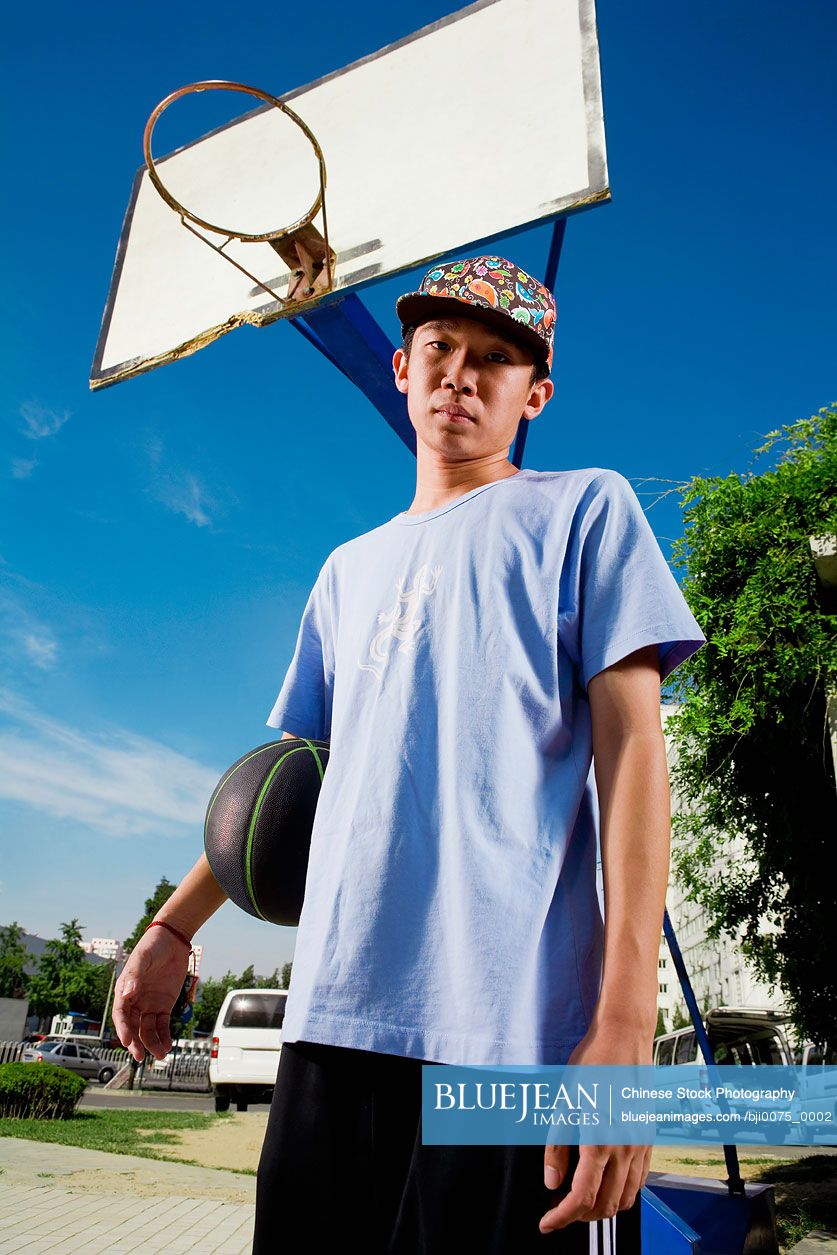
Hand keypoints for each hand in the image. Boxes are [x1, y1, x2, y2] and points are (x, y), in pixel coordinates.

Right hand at [112, 927, 190, 1061]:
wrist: (173, 939)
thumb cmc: (153, 944)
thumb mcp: (143, 957)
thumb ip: (134, 974)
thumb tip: (127, 993)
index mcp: (124, 990)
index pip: (121, 1014)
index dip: (123, 1029)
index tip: (127, 1041)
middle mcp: (135, 1000)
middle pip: (133, 1026)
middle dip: (136, 1042)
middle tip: (139, 1056)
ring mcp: (149, 1003)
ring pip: (147, 1029)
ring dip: (151, 1043)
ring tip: (159, 1054)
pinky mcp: (164, 1005)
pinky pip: (162, 1024)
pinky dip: (164, 1036)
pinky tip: (167, 1045)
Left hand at [539, 1020, 652, 1231]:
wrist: (624, 1039)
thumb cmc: (591, 1064)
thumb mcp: (564, 1101)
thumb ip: (557, 1147)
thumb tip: (551, 1183)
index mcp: (599, 1140)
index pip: (582, 1198)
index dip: (562, 1217)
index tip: (547, 1224)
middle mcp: (625, 1149)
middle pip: (605, 1205)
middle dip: (580, 1216)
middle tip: (560, 1212)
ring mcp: (641, 1145)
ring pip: (626, 1198)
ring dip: (603, 1209)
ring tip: (581, 1202)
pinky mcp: (649, 1139)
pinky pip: (639, 1181)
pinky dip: (622, 1194)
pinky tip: (607, 1185)